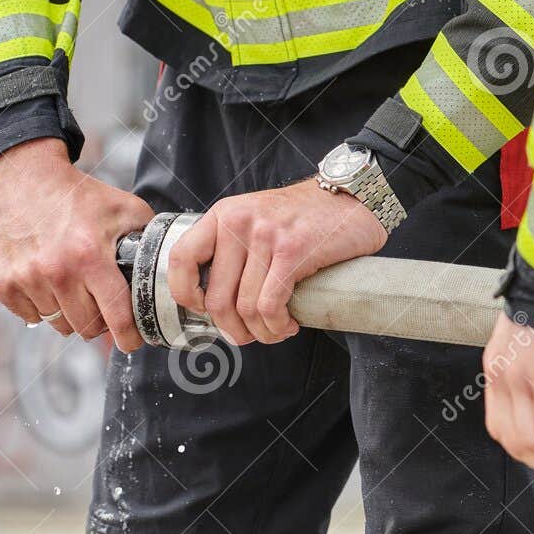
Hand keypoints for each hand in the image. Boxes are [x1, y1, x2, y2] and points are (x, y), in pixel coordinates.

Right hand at [0, 137, 153, 351]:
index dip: (129, 336)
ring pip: (57, 323)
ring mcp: (25, 279)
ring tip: (72, 288)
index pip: (117, 317)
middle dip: (99, 322)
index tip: (133, 340)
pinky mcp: (1, 282)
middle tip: (100, 306)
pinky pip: (29, 316)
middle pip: (87, 327)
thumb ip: (147, 237)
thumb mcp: (122, 207)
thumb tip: (167, 265)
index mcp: (90, 256)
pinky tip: (46, 284)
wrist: (19, 173)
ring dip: (68, 314)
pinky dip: (40, 307)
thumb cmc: (74, 193)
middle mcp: (57, 272)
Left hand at [167, 179, 387, 345]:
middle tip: (248, 335)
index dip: (185, 295)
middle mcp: (238, 222)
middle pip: (216, 298)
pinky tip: (288, 324)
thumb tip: (213, 300)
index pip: (181, 259)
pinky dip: (276, 325)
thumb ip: (233, 247)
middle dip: (232, 329)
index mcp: (224, 215)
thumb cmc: (305, 217)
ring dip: (260, 332)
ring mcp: (265, 236)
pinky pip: (270, 305)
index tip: (203, 310)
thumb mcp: (256, 218)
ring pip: (245, 308)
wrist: (351, 197)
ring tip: (275, 330)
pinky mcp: (292, 251)